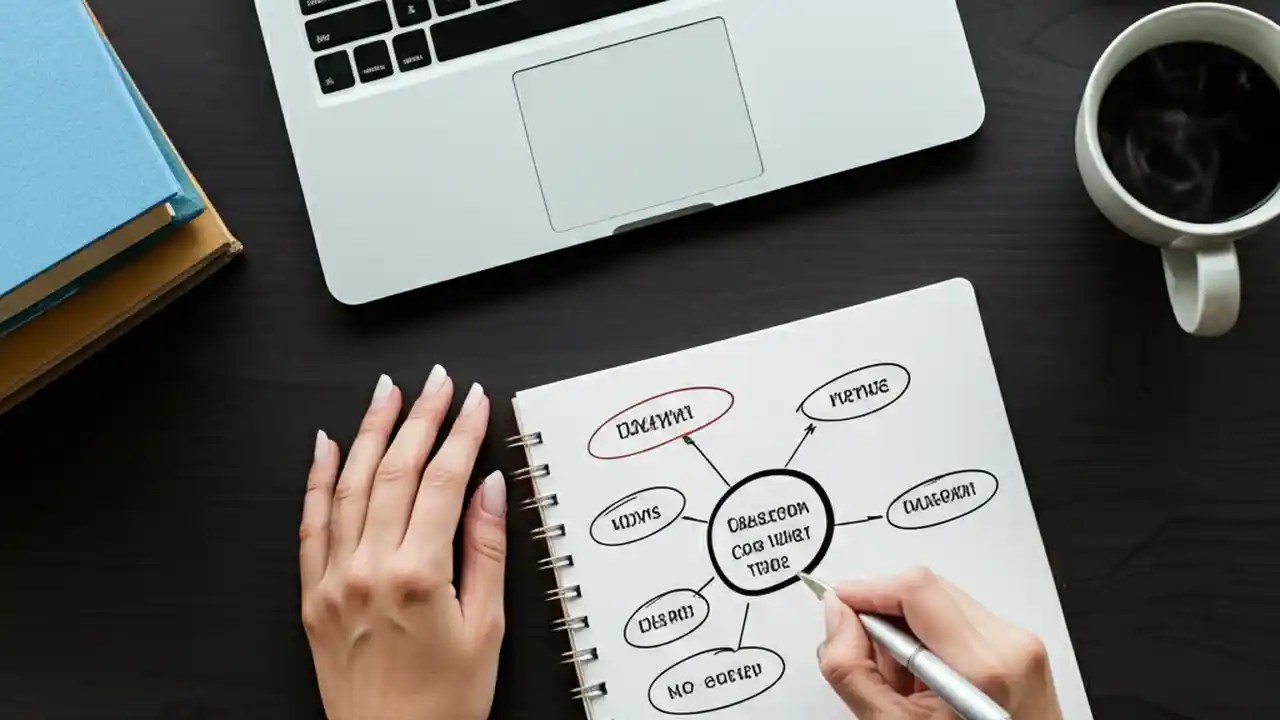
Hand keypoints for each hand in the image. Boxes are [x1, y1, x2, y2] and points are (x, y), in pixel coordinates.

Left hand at [300, 368, 506, 719]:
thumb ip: (486, 550)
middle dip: (420, 417)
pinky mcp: (312, 595)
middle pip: (395, 470)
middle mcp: (369, 568)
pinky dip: (316, 479)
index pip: (443, 480)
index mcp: (418, 574)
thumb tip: (490, 489)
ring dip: (369, 431)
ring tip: (386, 393)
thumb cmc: (443, 703)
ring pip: (349, 484)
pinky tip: (325, 445)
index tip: (475, 401)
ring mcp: (334, 578)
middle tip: (437, 381)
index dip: (462, 432)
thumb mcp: (485, 628)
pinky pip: (310, 523)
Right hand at [818, 568, 1061, 719]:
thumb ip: (853, 669)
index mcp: (983, 667)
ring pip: (942, 599)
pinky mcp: (1022, 646)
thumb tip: (837, 616)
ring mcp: (1022, 643)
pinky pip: (962, 617)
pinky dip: (932, 638)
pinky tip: (928, 677)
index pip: (915, 589)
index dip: (867, 590)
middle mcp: (1011, 645)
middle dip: (885, 612)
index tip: (840, 602)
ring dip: (907, 627)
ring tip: (905, 677)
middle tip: (868, 652)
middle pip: (927, 589)